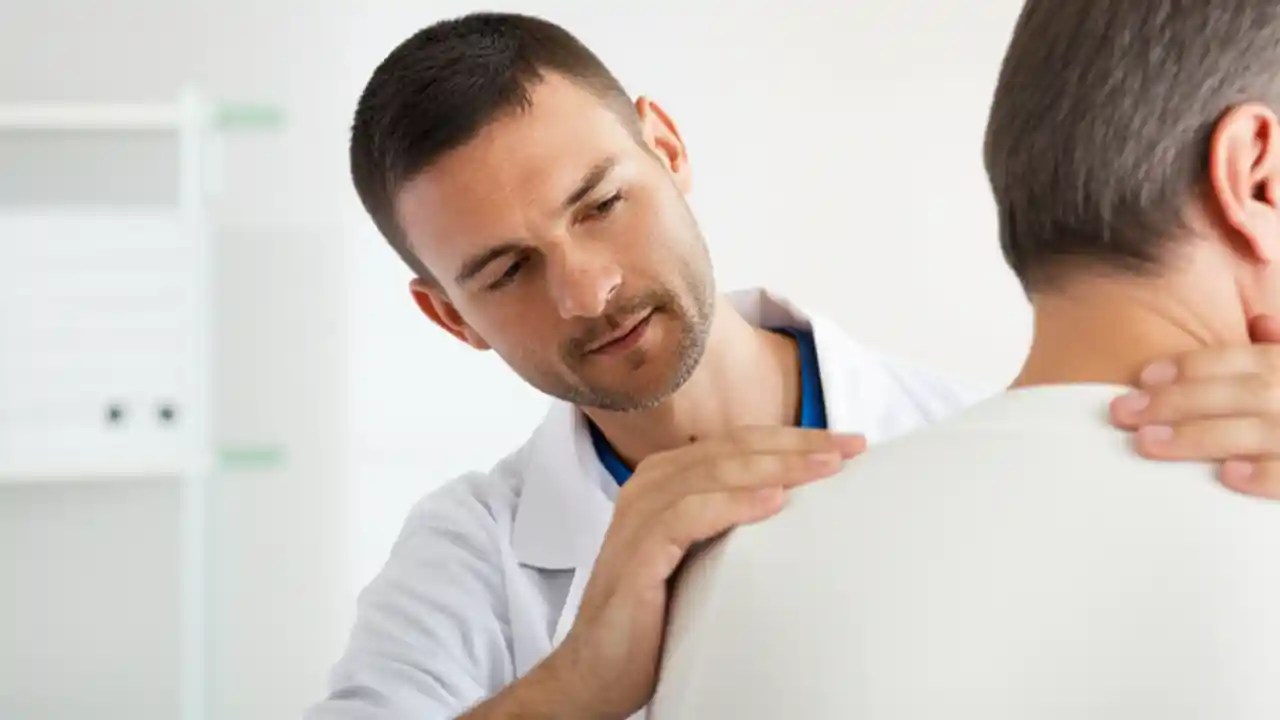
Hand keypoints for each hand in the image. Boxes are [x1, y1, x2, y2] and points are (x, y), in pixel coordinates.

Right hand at [540, 427, 864, 717]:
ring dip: (777, 466)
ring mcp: (640, 513)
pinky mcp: (637, 550)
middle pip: (734, 448)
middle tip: (852, 448)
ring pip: (716, 471)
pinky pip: (689, 514)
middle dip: (798, 445)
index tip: (849, 444)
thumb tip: (801, 507)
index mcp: (667, 478)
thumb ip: (732, 522)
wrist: (599, 668)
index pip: (740, 442)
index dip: (796, 438)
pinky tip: (774, 503)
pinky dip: (733, 505)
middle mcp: (650, 485)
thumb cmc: (655, 615)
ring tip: (827, 469)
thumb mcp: (702, 556)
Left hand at [1110, 315, 1279, 498]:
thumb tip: (1261, 323)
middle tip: (1122, 412)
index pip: (1246, 360)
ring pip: (1263, 431)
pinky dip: (1268, 474)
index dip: (1194, 366)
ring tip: (1148, 443)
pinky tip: (1228, 477)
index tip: (1142, 377)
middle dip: (1179, 400)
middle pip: (1245, 392)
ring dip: (1203, 436)